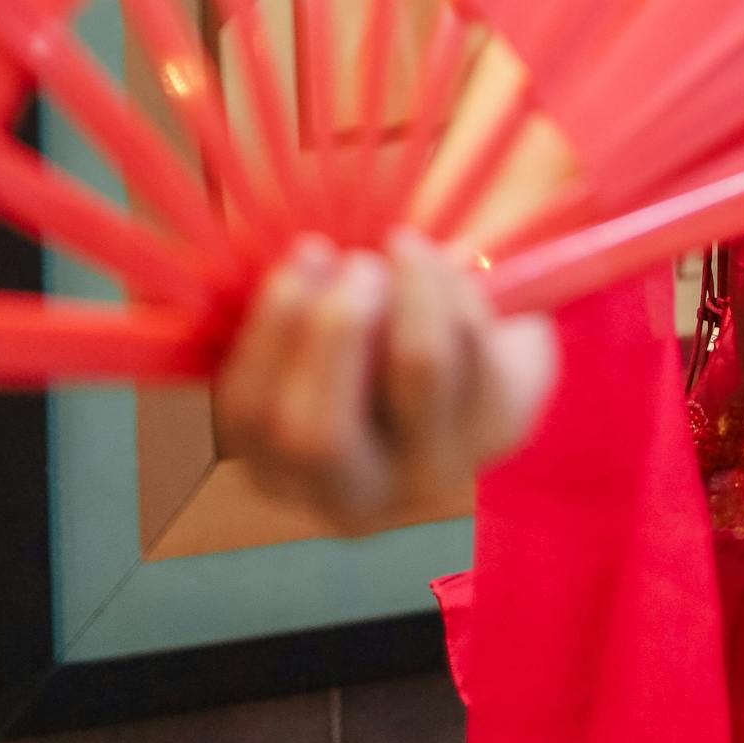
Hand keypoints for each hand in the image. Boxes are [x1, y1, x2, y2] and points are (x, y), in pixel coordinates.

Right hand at [213, 229, 556, 535]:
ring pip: (416, 367)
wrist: (480, 364)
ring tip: (404, 247)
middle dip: (332, 328)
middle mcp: (351, 495)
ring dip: (407, 289)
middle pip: (316, 432)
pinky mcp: (494, 428)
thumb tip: (294, 258)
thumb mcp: (314, 336)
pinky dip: (453, 286)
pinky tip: (446, 267)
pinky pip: (469, 339)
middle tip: (358, 262)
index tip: (309, 250)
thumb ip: (290, 308)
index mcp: (280, 469)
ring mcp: (427, 472)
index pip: (249, 415)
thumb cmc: (371, 339)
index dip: (274, 326)